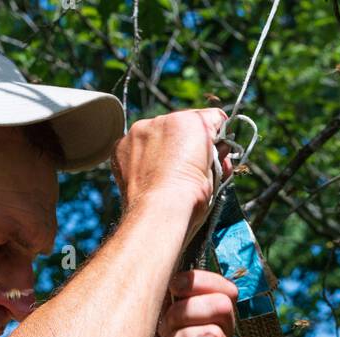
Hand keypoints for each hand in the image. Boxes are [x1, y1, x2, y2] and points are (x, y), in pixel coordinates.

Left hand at [111, 109, 233, 243]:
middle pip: (184, 125)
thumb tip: (218, 152)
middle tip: (191, 171)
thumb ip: (215, 156)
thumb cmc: (189, 200)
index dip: (217, 140)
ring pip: (158, 134)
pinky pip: (137, 146)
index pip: (213, 120)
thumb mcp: (215, 177)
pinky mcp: (121, 146)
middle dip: (189, 144)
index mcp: (194, 123)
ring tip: (167, 178)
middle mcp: (165, 119)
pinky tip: (149, 178)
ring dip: (164, 149)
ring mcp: (139, 131)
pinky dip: (143, 158)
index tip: (216, 157)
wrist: (157, 215)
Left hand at [132, 268, 238, 336]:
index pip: (221, 287)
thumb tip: (166, 272)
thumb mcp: (148, 329)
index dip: (196, 282)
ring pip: (211, 336)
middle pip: (222, 306)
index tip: (170, 289)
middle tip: (162, 332)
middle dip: (183, 314)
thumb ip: (162, 302)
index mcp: (209, 318)